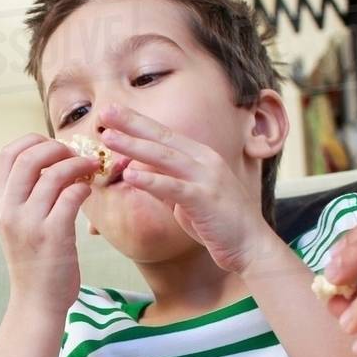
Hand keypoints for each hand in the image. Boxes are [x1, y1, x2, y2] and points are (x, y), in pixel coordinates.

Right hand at [0, 133, 100, 315]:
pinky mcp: (53, 236)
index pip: (8, 153)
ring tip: (90, 169)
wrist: (36, 302)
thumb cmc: (35, 261)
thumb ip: (27, 194)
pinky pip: (71, 196)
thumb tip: (53, 160)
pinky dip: (84, 187)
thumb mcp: (19, 224)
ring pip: (54, 174)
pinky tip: (88, 192)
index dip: (34, 140)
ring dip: (78, 165)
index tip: (55, 147)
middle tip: (76, 154)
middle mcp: (9, 210)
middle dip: (57, 148)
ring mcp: (29, 223)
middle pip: (29, 156)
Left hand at [95, 104, 272, 272]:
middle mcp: (205, 160)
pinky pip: (173, 187)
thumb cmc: (218, 222)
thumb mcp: (187, 197)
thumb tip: (141, 173)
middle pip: (163, 137)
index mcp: (201, 156)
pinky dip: (150, 181)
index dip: (138, 122)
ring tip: (109, 138)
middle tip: (106, 111)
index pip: (164, 134)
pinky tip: (129, 175)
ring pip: (165, 158)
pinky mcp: (205, 200)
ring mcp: (206, 178)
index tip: (113, 112)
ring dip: (135, 146)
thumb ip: (166, 182)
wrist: (250, 245)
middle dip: (132, 123)